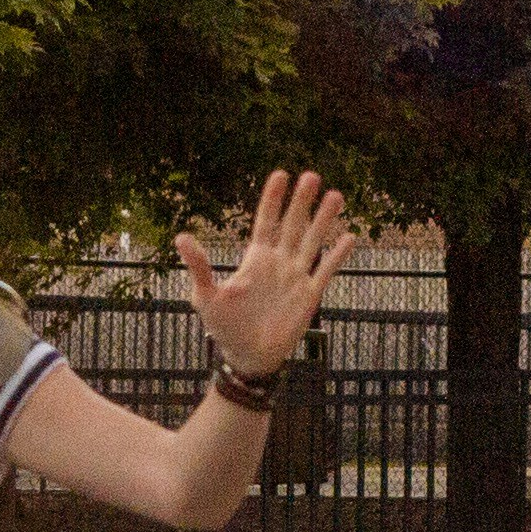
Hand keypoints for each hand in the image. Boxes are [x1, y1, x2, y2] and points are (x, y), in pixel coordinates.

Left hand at [178, 170, 355, 377]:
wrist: (247, 357)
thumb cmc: (224, 328)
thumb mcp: (206, 296)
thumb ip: (200, 267)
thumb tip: (181, 237)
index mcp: (255, 258)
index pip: (266, 221)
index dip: (272, 199)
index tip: (281, 174)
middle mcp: (278, 262)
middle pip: (293, 224)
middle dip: (301, 201)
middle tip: (311, 176)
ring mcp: (296, 277)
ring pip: (313, 241)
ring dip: (324, 219)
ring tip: (336, 195)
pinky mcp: (309, 295)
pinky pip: (326, 270)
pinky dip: (337, 255)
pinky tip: (349, 237)